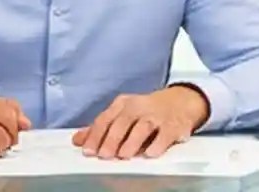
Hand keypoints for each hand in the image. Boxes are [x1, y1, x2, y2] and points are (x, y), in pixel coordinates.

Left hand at [72, 86, 209, 159]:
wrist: (180, 102)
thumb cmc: (146, 111)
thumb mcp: (122, 114)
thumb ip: (101, 128)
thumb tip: (77, 140)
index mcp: (123, 104)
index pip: (105, 119)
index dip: (95, 135)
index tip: (88, 151)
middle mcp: (139, 107)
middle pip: (122, 122)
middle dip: (112, 139)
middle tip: (104, 155)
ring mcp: (157, 115)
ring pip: (143, 126)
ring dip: (132, 141)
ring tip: (123, 155)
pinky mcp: (173, 125)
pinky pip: (165, 134)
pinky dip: (157, 144)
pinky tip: (150, 153)